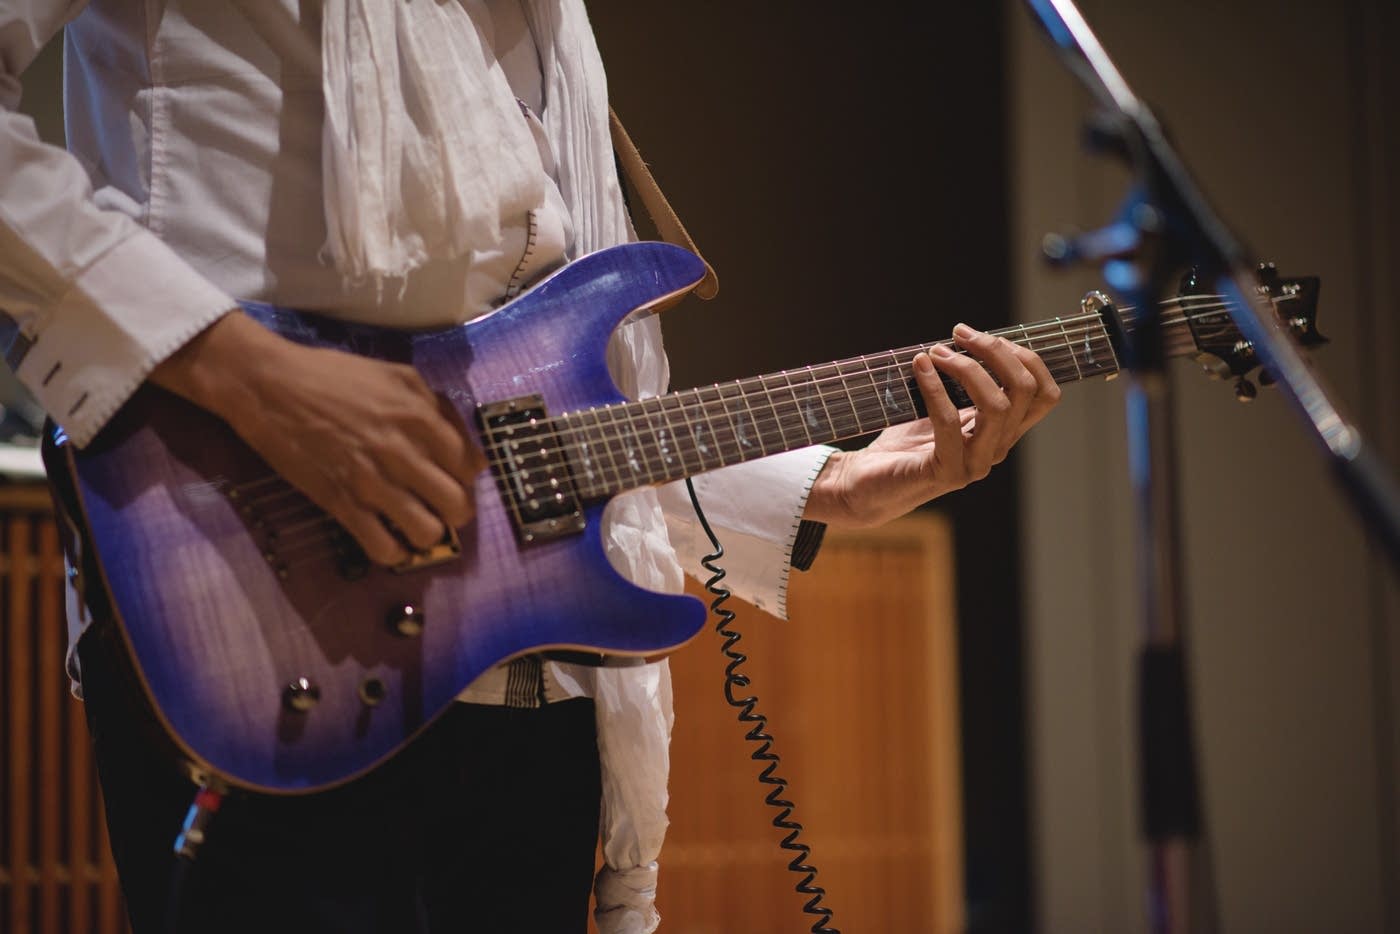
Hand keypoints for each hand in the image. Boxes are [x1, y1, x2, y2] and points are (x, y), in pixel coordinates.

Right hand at [152, 311, 485, 564]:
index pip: (468, 466)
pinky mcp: (341, 503)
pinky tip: (388, 540)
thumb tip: (472, 455)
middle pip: (456, 505)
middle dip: (455, 512)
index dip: (465, 478)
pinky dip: (393, 552)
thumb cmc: (334, 376)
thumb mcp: (398, 376)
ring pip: (427, 532)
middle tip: (441, 509)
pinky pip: (383, 547)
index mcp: (420, 418)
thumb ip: (440, 410)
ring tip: (415, 525)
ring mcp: (372, 481)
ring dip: (427, 534)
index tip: (454, 481)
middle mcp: (403, 452)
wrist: (270, 386)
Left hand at [804, 323, 1060, 526]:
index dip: (1025, 357)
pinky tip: (920, 367)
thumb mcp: (943, 406)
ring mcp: (975, 464)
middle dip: (995, 352)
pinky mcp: (946, 472)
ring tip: (935, 352)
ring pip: (997, 408)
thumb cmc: (904, 442)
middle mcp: (997, 448)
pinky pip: (949, 422)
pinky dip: (935, 388)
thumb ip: (963, 383)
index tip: (983, 336)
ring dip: (967, 369)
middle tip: (959, 333)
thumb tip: (967, 337)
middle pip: (1023, 392)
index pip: (1044, 394)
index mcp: (1002, 431)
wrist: (867, 484)